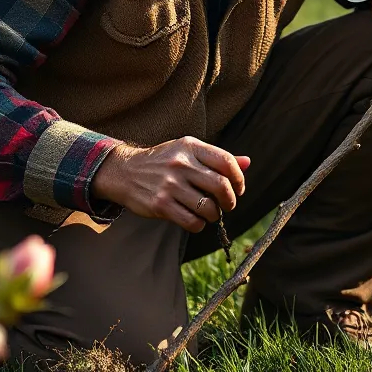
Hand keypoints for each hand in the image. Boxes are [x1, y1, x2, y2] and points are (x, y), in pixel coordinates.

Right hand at [90, 136, 251, 232]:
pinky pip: (191, 221)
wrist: (124, 171)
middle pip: (221, 185)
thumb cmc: (163, 161)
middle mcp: (181, 163)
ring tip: (210, 213)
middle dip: (230, 200)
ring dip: (214, 215)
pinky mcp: (160, 204)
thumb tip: (247, 163)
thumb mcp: (187, 151)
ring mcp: (170, 184)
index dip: (238, 178)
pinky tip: (196, 220)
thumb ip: (217, 158)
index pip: (226, 161)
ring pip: (208, 207)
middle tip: (228, 205)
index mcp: (190, 146)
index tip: (238, 189)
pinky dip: (199, 225)